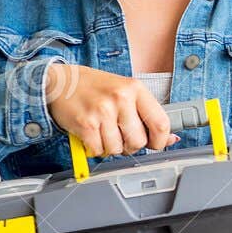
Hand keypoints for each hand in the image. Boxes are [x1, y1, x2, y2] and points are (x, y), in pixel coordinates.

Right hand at [44, 63, 179, 157]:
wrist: (61, 82)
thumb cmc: (95, 88)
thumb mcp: (125, 92)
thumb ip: (147, 114)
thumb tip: (170, 139)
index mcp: (135, 88)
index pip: (161, 123)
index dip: (160, 141)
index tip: (154, 144)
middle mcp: (120, 98)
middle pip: (139, 141)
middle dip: (130, 145)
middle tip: (120, 135)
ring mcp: (102, 110)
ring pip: (118, 149)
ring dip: (111, 147)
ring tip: (104, 132)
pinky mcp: (86, 123)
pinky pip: (99, 150)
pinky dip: (96, 149)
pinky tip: (92, 136)